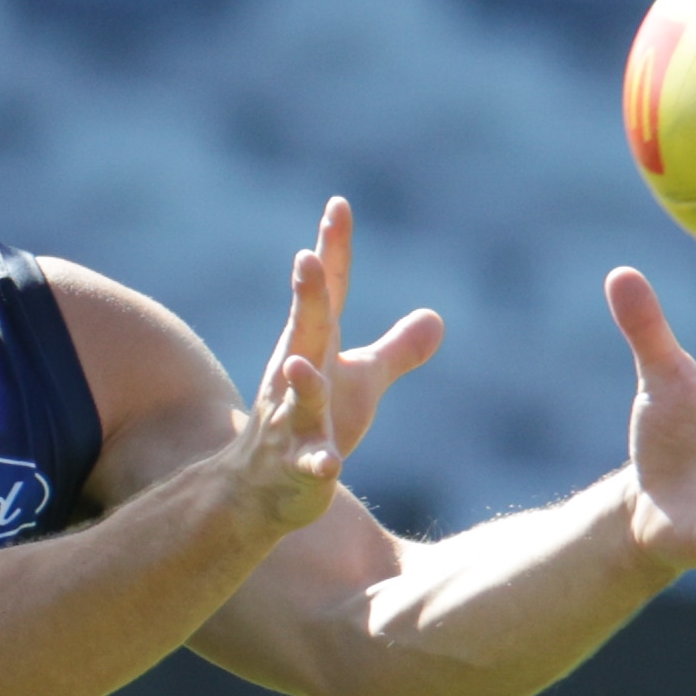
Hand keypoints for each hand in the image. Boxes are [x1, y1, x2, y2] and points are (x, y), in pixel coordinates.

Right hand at [227, 198, 442, 533]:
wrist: (256, 491)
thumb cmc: (309, 426)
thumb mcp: (360, 385)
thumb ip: (396, 350)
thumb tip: (438, 317)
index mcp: (314, 348)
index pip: (326, 294)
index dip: (332, 251)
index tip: (338, 205)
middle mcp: (297, 377)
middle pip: (304, 331)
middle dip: (305, 298)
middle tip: (305, 258)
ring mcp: (292, 423)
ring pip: (296, 398)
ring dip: (301, 381)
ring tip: (302, 362)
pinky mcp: (297, 468)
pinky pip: (307, 465)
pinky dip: (316, 463)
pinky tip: (330, 465)